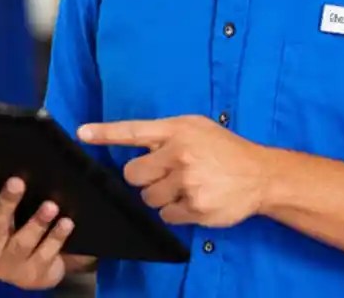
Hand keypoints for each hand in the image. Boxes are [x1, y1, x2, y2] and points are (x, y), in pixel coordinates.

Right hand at [0, 172, 83, 289]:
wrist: (36, 266)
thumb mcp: (5, 212)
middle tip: (18, 182)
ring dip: (36, 223)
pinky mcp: (32, 277)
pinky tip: (66, 223)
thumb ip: (1, 191)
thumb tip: (12, 157)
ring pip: (21, 244)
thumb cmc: (16, 227)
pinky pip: (45, 256)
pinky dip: (56, 238)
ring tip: (50, 205)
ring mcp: (8, 268)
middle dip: (6, 203)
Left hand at [79, 115, 273, 227]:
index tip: (83, 133)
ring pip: (148, 197)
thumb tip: (135, 146)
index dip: (105, 133)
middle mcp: (180, 155)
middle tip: (165, 173)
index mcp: (177, 131)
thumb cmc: (224, 149)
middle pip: (133, 173)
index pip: (133, 131)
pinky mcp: (195, 208)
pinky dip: (176, 211)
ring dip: (161, 195)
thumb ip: (166, 135)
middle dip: (145, 176)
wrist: (261, 174)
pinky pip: (166, 215)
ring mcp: (188, 183)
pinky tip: (195, 200)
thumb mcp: (196, 128)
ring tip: (186, 186)